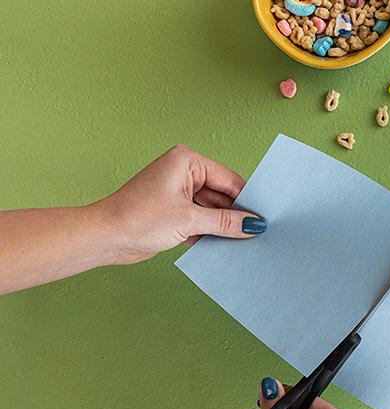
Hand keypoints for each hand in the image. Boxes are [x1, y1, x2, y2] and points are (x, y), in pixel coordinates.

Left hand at [93, 144, 264, 264]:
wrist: (105, 238)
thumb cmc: (137, 218)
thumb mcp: (190, 220)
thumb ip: (226, 222)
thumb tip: (253, 224)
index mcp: (187, 161)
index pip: (229, 180)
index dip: (247, 199)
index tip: (265, 217)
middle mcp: (183, 173)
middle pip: (222, 195)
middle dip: (236, 215)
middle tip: (258, 233)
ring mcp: (178, 194)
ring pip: (212, 210)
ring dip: (223, 227)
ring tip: (243, 242)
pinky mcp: (174, 212)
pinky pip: (201, 221)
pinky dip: (211, 233)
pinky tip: (225, 246)